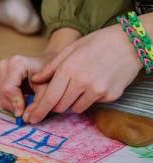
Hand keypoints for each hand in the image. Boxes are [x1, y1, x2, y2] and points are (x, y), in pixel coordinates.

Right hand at [0, 53, 53, 116]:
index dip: (16, 103)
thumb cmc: (50, 74)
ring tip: (29, 103)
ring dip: (15, 104)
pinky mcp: (0, 77)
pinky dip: (13, 101)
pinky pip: (3, 95)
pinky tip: (25, 99)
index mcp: (16, 63)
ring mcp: (0, 71)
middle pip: (4, 93)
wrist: (49, 64)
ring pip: (2, 96)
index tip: (24, 115)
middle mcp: (4, 65)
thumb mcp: (47, 89)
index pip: (9, 89)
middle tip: (29, 110)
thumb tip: (26, 119)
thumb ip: (38, 104)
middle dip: (16, 105)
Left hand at [23, 25, 140, 123]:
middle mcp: (83, 82)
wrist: (130, 43)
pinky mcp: (111, 96)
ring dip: (73, 102)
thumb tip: (35, 80)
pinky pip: (93, 104)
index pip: (49, 98)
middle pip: (60, 106)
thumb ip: (51, 67)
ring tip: (80, 84)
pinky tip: (96, 82)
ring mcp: (98, 90)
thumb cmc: (97, 43)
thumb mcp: (71, 49)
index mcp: (69, 69)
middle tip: (59, 95)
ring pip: (76, 108)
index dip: (39, 111)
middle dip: (56, 104)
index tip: (32, 119)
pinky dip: (90, 98)